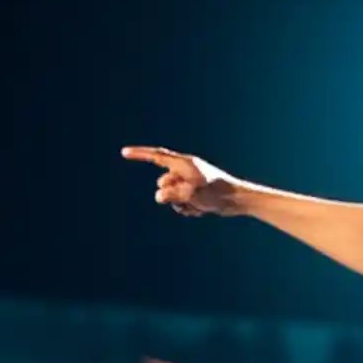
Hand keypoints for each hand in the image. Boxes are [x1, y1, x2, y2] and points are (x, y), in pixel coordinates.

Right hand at [121, 146, 241, 216]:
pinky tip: (202, 210)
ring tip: (198, 205)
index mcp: (184, 164)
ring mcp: (189, 183)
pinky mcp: (194, 194)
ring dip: (180, 204)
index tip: (124, 153)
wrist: (238, 200)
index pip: (157, 156)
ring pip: (171, 197)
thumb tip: (158, 196)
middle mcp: (185, 172)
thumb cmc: (217, 192)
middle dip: (170, 194)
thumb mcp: (191, 193)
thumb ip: (171, 194)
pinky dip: (188, 209)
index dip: (140, 155)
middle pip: (163, 183)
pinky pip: (181, 204)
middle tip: (187, 198)